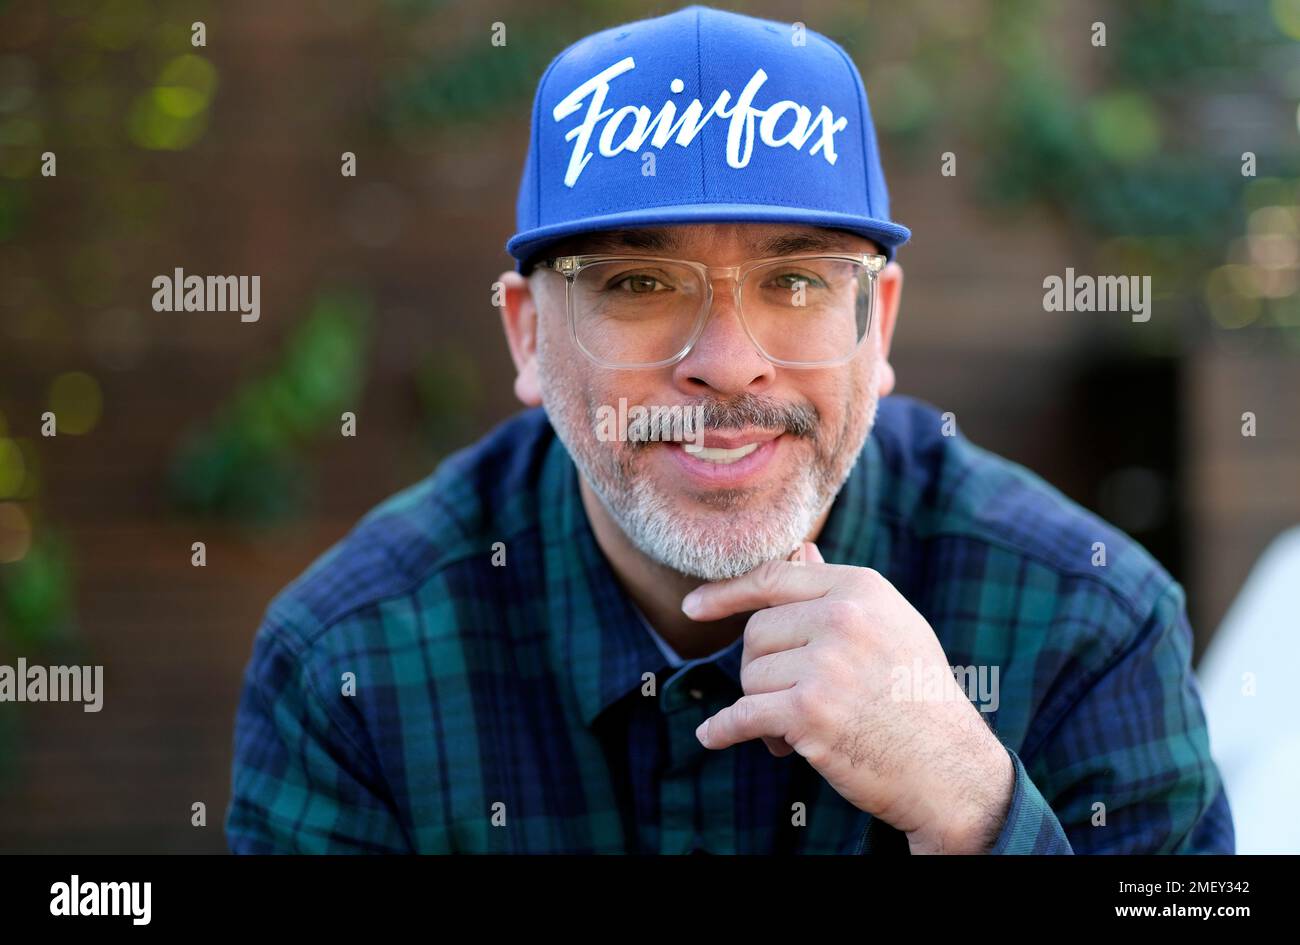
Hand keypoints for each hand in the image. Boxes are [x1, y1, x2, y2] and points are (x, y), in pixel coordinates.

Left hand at [682, 542, 1013, 853]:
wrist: (950, 767)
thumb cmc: (917, 696)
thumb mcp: (890, 627)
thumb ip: (837, 592)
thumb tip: (798, 549)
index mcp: (861, 589)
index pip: (773, 578)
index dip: (727, 593)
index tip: (694, 607)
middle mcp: (843, 618)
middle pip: (756, 634)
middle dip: (764, 670)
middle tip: (797, 701)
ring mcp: (826, 665)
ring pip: (750, 678)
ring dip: (764, 710)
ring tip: (803, 730)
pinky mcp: (810, 713)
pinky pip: (742, 716)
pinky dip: (723, 731)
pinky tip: (712, 737)